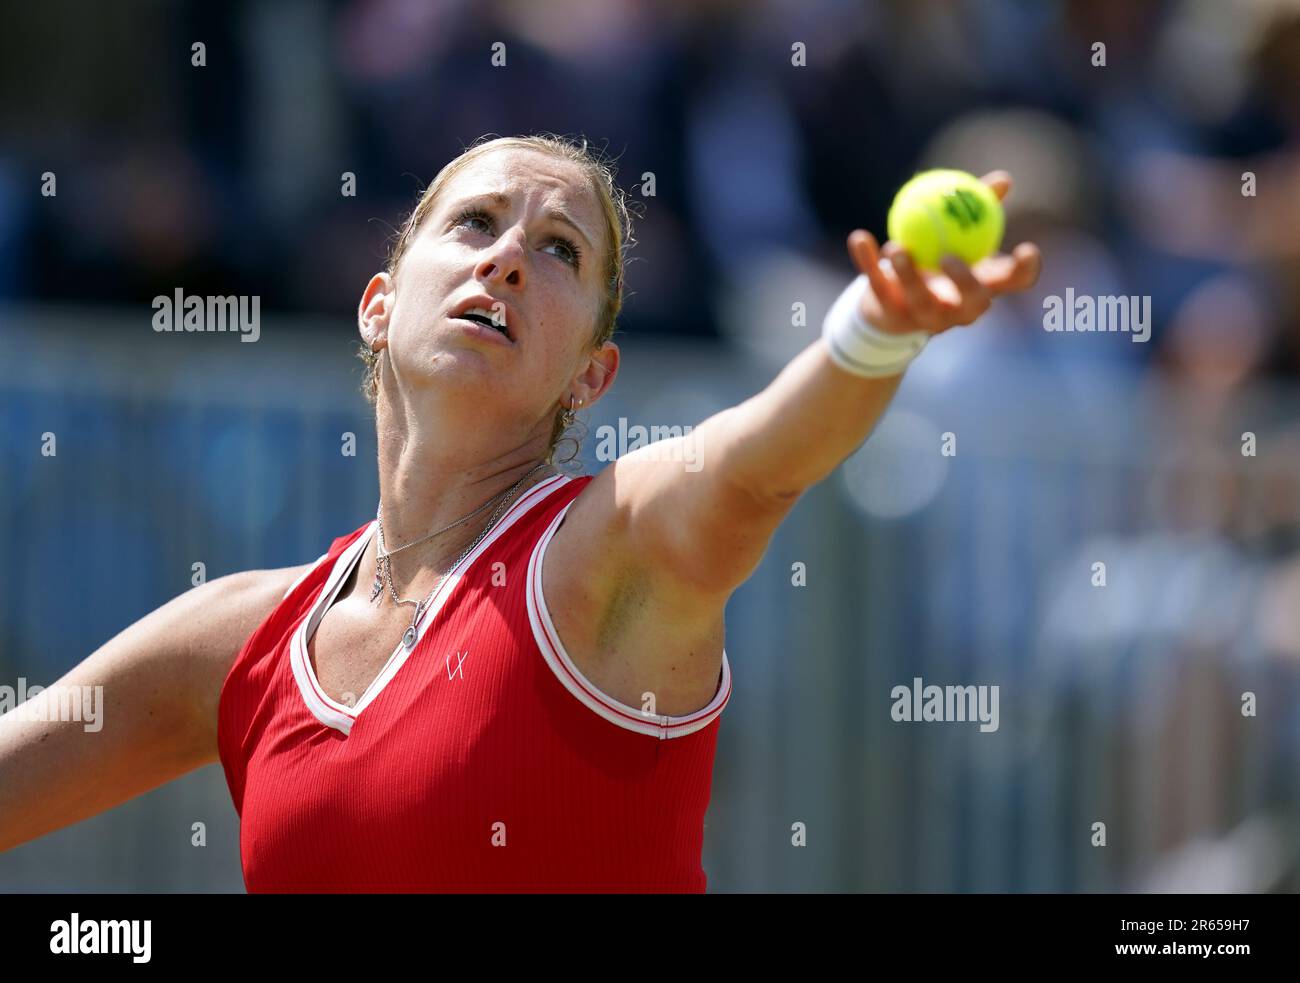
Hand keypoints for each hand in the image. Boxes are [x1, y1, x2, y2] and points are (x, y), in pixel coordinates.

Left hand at [847, 170, 1041, 335]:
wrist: (891, 304)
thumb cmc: (937, 261)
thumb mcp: (960, 235)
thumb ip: (979, 209)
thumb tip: (1003, 180)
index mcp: (984, 287)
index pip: (1015, 283)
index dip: (1025, 270)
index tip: (1026, 248)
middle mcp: (961, 309)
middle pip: (973, 301)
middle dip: (964, 282)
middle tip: (949, 256)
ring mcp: (926, 318)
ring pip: (920, 300)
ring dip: (908, 274)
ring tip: (897, 248)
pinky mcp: (890, 317)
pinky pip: (878, 287)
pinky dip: (868, 261)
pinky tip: (859, 238)